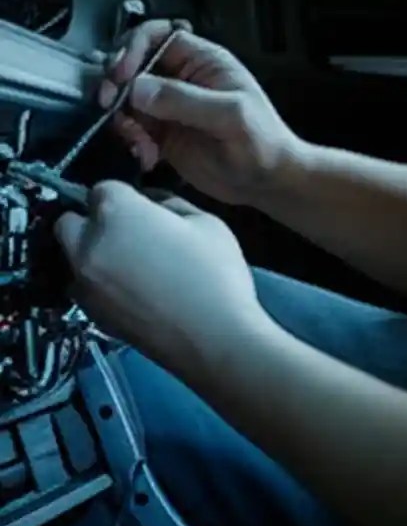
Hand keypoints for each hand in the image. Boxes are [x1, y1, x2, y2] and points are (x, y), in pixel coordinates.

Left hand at [53, 181, 268, 371]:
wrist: (211, 337)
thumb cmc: (215, 273)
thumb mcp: (208, 223)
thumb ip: (172, 205)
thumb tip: (154, 204)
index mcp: (116, 212)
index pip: (102, 188)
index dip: (125, 197)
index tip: (145, 209)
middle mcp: (87, 242)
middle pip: (70, 221)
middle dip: (92, 222)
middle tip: (128, 235)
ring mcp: (83, 281)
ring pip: (72, 257)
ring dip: (92, 255)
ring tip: (129, 268)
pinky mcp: (89, 312)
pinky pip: (84, 288)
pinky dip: (99, 285)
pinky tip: (131, 294)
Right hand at [99, 19, 304, 205]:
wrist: (267, 182)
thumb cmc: (262, 142)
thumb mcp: (230, 115)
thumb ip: (184, 99)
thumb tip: (137, 88)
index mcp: (202, 61)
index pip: (157, 35)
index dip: (134, 47)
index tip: (122, 72)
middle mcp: (181, 79)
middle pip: (132, 64)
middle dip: (117, 82)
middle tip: (112, 104)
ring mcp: (168, 107)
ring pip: (127, 98)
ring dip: (123, 118)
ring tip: (140, 142)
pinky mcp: (161, 134)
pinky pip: (132, 128)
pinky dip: (131, 140)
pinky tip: (148, 157)